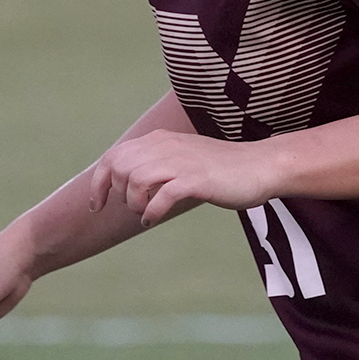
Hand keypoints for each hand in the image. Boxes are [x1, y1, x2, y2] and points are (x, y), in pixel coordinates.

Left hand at [89, 129, 276, 226]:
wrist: (261, 166)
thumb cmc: (223, 168)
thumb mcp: (184, 158)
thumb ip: (159, 164)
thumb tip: (131, 183)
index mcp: (160, 140)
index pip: (114, 156)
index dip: (99, 182)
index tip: (97, 205)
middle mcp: (166, 146)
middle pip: (119, 167)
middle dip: (116, 193)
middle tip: (132, 208)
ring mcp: (181, 162)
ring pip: (136, 179)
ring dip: (134, 202)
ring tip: (146, 213)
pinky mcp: (196, 180)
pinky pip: (161, 196)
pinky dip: (151, 212)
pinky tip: (153, 220)